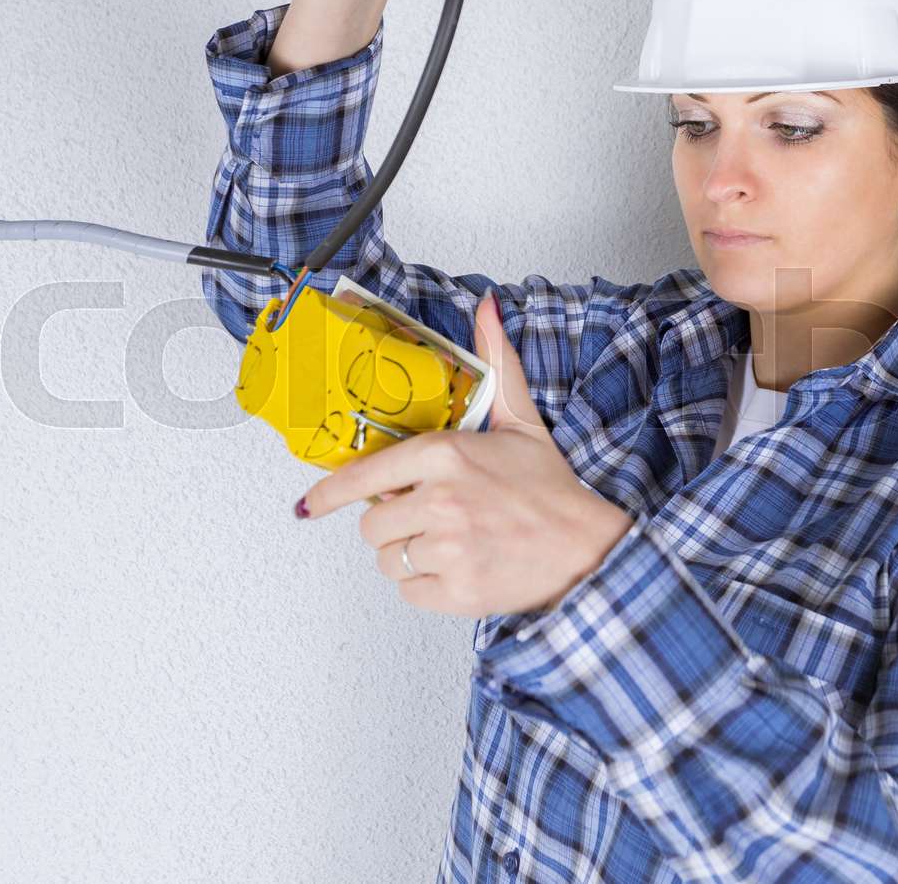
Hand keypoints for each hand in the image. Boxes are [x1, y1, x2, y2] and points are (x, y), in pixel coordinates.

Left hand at [295, 291, 636, 618]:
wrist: (588, 548)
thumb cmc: (551, 490)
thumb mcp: (521, 422)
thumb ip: (497, 364)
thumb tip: (487, 307)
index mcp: (446, 454)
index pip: (365, 474)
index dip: (330, 494)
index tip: (310, 505)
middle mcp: (440, 500)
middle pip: (372, 523)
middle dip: (396, 523)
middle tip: (435, 518)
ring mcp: (446, 547)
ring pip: (387, 559)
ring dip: (411, 555)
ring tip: (452, 543)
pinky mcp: (455, 590)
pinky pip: (409, 591)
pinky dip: (430, 585)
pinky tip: (461, 568)